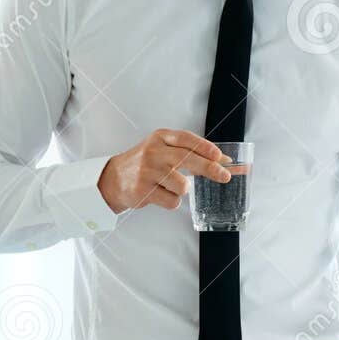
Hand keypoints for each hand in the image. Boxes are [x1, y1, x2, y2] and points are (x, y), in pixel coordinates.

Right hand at [96, 129, 232, 213]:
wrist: (114, 178)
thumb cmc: (145, 163)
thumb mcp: (164, 150)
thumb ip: (191, 153)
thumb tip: (224, 161)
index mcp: (160, 138)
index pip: (186, 139)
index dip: (204, 147)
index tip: (219, 156)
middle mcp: (154, 152)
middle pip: (187, 159)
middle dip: (210, 168)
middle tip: (225, 176)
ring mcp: (147, 171)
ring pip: (182, 185)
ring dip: (182, 189)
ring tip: (169, 186)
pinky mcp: (143, 190)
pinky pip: (172, 201)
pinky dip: (172, 201)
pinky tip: (160, 194)